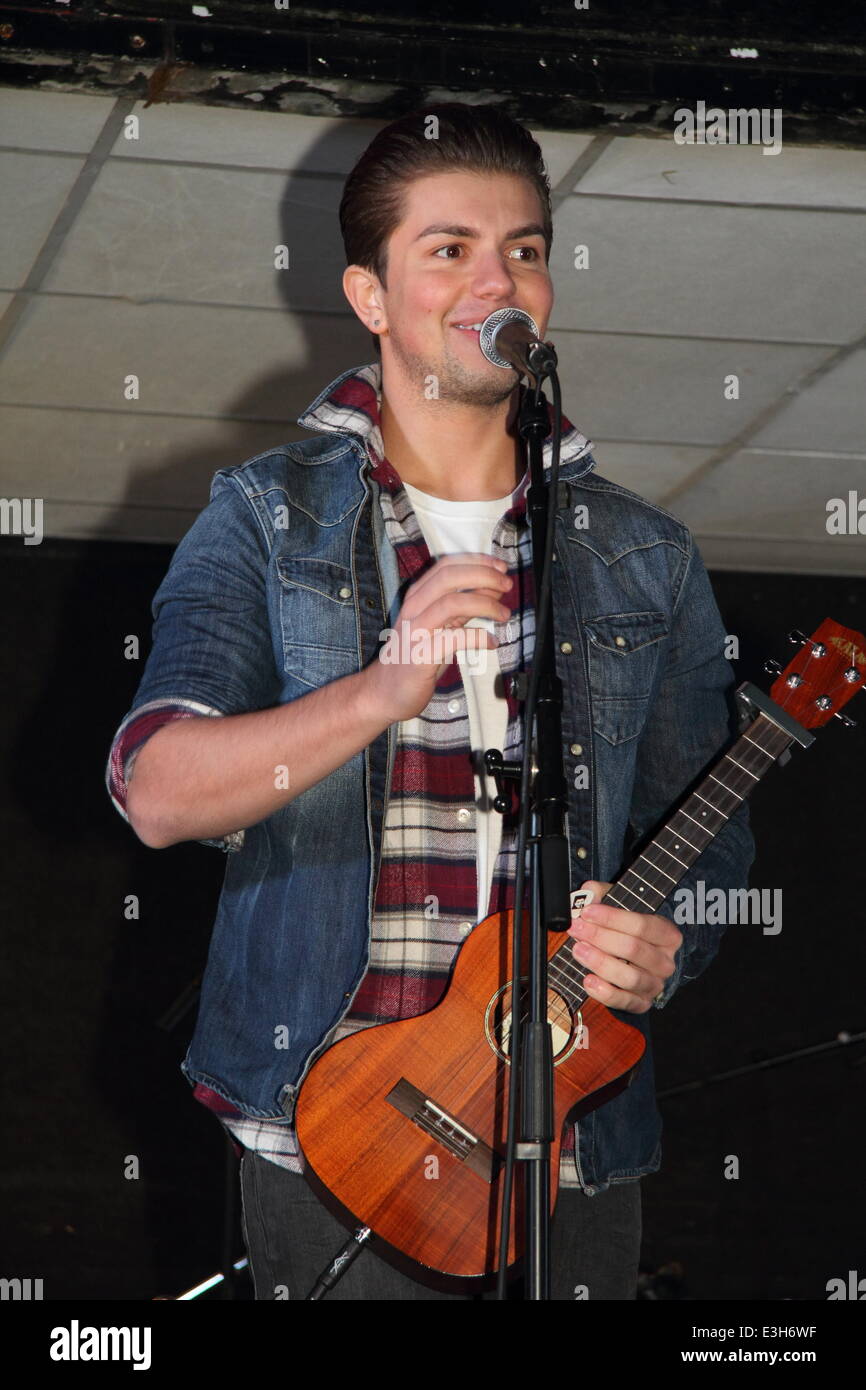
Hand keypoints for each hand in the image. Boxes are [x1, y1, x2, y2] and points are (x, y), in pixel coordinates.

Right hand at [363, 552, 511, 723]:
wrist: (385, 691)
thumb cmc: (415, 657)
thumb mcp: (440, 625)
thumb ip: (463, 607)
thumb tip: (493, 589)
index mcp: (417, 596)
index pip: (447, 565)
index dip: (477, 562)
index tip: (500, 567)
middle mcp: (414, 609)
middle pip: (449, 577)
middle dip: (483, 576)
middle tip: (506, 585)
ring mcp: (415, 631)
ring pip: (451, 603)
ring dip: (484, 605)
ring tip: (503, 614)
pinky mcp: (420, 656)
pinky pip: (453, 639)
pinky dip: (479, 638)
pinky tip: (492, 643)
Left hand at [567, 879, 681, 1013]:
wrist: (638, 959)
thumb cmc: (627, 928)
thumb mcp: (620, 904)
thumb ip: (602, 893)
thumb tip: (587, 894)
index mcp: (667, 934)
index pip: (641, 925)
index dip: (612, 918)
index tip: (587, 912)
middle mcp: (665, 961)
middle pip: (634, 949)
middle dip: (600, 937)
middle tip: (577, 928)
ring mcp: (654, 984)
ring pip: (630, 977)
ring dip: (600, 963)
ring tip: (578, 950)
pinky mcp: (641, 1003)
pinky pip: (625, 1001)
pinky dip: (605, 993)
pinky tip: (588, 980)